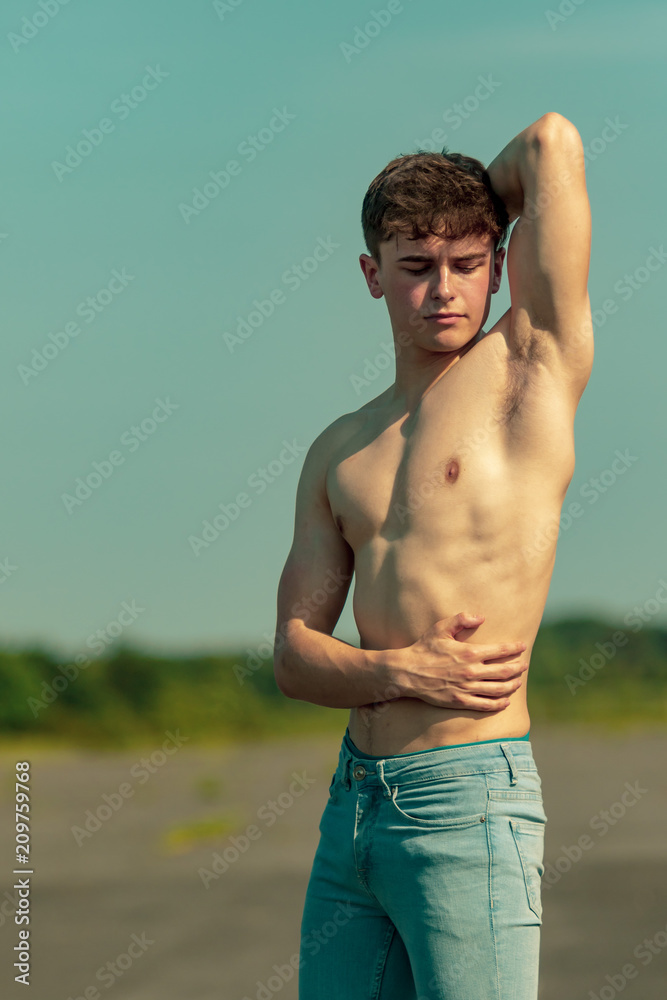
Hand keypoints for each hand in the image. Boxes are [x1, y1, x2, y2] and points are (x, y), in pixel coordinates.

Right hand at [390, 612, 527, 711]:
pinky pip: (485, 705)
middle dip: (518, 668)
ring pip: (498, 689)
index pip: (500, 650)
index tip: (522, 646)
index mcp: (469, 652)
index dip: (514, 648)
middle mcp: (471, 671)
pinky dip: (499, 704)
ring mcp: (467, 688)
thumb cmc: (424, 648)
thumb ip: (461, 619)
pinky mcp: (460, 701)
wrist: (407, 672)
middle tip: (524, 665)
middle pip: (504, 671)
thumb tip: (481, 617)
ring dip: (512, 685)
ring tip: (518, 682)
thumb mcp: (440, 628)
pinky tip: (506, 701)